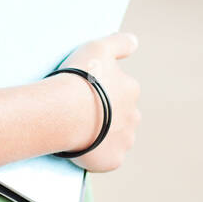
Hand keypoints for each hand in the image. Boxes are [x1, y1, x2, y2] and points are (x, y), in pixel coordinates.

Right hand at [56, 31, 140, 171]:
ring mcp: (125, 140)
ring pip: (117, 138)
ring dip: (104, 136)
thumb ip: (119, 43)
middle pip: (122, 117)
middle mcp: (133, 116)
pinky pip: (106, 159)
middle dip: (108, 116)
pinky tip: (81, 148)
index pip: (122, 92)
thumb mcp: (99, 48)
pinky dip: (97, 156)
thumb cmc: (81, 78)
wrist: (66, 111)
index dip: (105, 93)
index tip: (87, 93)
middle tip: (83, 114)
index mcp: (131, 90)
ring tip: (80, 132)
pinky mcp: (113, 160)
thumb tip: (135, 41)